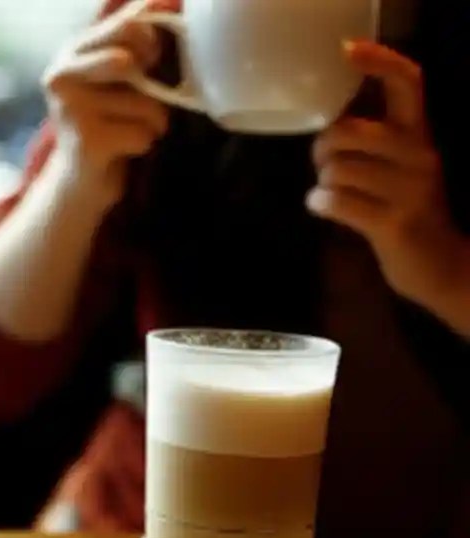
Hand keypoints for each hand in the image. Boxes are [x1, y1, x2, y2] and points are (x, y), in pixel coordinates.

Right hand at [43, 0, 175, 206]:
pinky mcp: (86, 142)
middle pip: (127, 59)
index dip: (151, 39)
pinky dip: (146, 143)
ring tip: (130, 127)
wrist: (80, 178)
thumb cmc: (107, 117)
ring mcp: (71, 111)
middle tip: (143, 95)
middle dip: (149, 80)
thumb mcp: (116, 71)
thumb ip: (134, 35)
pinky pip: (144, 134)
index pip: (126, 23)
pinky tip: (124, 147)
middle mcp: (61, 76)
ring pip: (146, 104)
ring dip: (153, 120)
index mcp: (72, 51)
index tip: (150, 58)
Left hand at [308, 41, 466, 307]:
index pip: (407, 83)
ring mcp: (409, 190)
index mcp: (419, 135)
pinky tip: (326, 207)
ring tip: (331, 192)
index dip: (378, 62)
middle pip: (346, 131)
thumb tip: (325, 118)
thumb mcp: (396, 166)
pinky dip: (320, 203)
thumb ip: (370, 139)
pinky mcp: (393, 223)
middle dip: (322, 149)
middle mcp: (419, 155)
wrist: (438, 264)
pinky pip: (335, 200)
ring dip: (322, 181)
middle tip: (326, 165)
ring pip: (336, 168)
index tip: (348, 51)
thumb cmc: (402, 208)